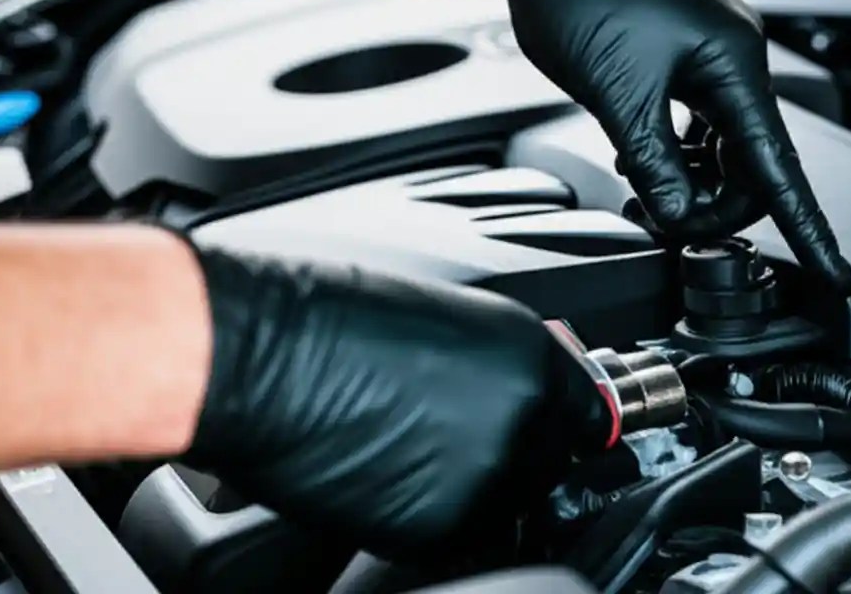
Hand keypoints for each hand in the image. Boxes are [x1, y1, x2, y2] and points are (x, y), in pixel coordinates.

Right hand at [179, 248, 610, 557]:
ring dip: (473, 488)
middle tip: (451, 437)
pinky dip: (430, 514)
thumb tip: (519, 391)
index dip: (563, 425)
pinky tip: (388, 475)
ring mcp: (484, 480)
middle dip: (511, 454)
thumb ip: (501, 362)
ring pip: (504, 503)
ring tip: (409, 450)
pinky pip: (456, 532)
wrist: (261, 358)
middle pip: (547, 463)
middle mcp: (522, 421)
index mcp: (531, 359)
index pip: (589, 415)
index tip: (557, 437)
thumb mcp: (446, 318)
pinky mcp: (438, 528)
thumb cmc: (328, 320)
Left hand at [416, 0, 850, 291]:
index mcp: (734, 65)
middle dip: (713, 202)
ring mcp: (708, 50)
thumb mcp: (617, 95)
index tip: (833, 271)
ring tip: (643, 188)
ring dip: (688, 176)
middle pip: (749, 162)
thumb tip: (680, 214)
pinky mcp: (681, 48)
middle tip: (663, 219)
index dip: (808, 227)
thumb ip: (656, 164)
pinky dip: (673, 147)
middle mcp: (733, 57)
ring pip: (718, 142)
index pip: (780, 168)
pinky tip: (641, 153)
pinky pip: (694, 117)